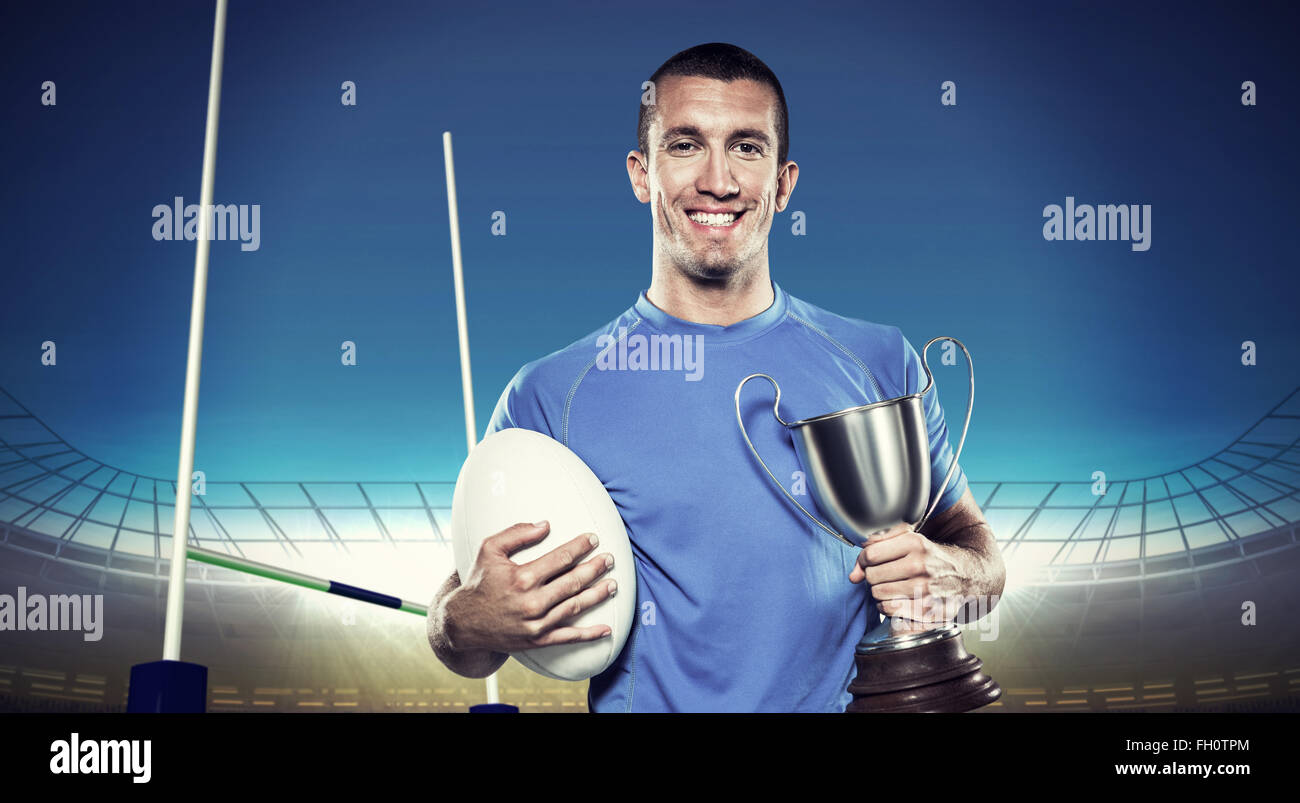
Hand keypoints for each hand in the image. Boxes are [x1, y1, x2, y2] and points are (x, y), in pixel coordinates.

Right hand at [443, 521, 617, 653]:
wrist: (463, 623)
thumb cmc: (479, 582)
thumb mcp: (489, 550)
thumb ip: (516, 533)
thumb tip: (546, 524)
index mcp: (522, 577)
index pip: (561, 558)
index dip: (580, 547)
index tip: (594, 539)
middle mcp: (532, 602)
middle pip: (573, 582)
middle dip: (595, 568)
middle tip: (610, 559)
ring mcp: (536, 624)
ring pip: (575, 607)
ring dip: (598, 595)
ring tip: (613, 584)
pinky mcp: (537, 640)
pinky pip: (568, 637)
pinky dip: (589, 634)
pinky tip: (606, 628)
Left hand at [849, 522, 963, 632]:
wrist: (968, 576)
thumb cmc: (933, 557)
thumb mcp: (911, 541)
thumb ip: (878, 548)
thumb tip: (853, 575)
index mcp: (915, 543)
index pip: (870, 554)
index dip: (865, 560)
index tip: (871, 562)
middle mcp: (920, 565)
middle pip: (872, 575)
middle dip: (873, 576)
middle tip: (885, 575)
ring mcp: (924, 590)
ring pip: (877, 593)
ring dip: (879, 592)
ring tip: (891, 586)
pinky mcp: (926, 610)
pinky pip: (888, 610)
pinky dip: (886, 606)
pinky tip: (897, 599)